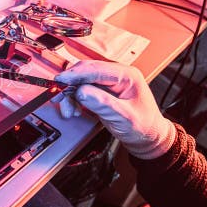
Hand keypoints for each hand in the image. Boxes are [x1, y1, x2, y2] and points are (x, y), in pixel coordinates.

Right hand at [55, 60, 175, 159]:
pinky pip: (83, 88)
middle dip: (70, 85)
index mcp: (127, 75)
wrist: (148, 137)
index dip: (76, 74)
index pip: (96, 69)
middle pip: (86, 71)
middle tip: (58, 96)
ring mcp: (109, 81)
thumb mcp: (124, 117)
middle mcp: (117, 74)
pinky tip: (74, 108)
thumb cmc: (143, 127)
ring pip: (82, 80)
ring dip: (71, 93)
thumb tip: (82, 91)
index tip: (61, 81)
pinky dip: (75, 98)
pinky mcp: (103, 89)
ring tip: (68, 110)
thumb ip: (102, 103)